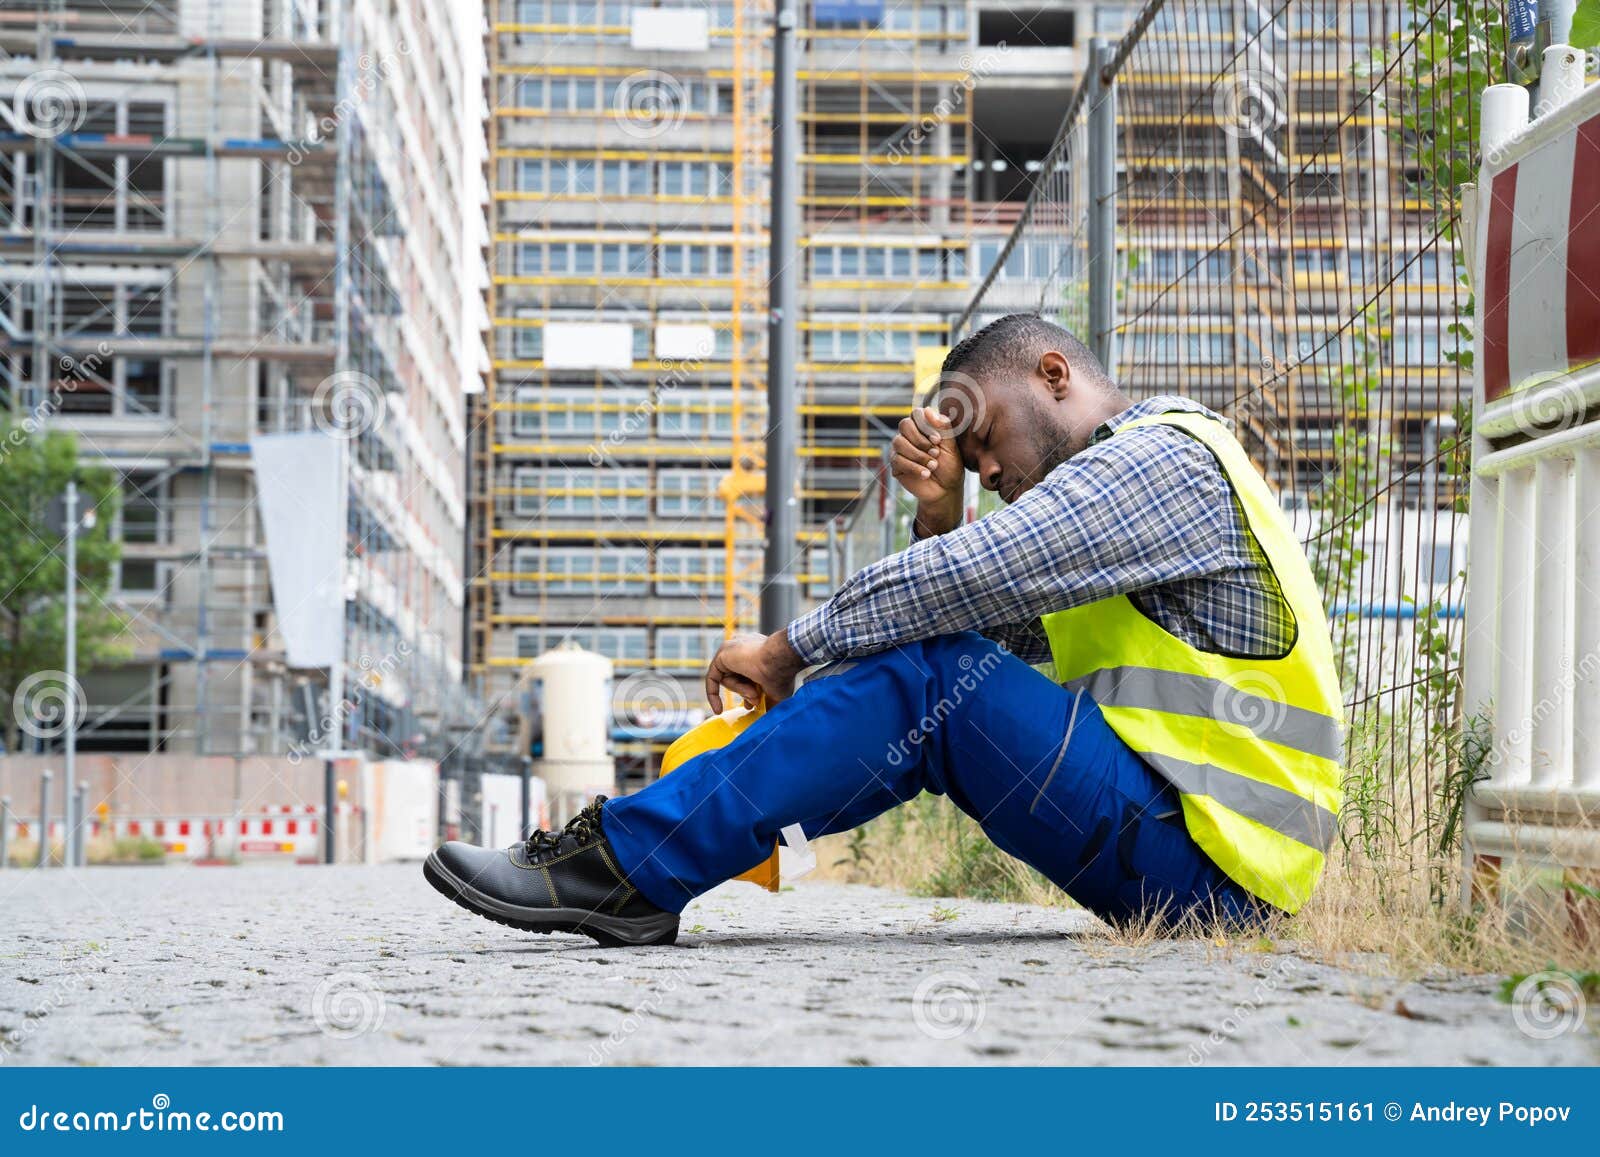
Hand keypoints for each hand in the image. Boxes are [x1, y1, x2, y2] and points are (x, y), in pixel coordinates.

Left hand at [704, 631, 805, 713]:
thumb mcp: (776, 692)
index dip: (748, 692)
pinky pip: (712, 679)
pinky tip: (718, 710)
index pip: (747, 675)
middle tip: (756, 701)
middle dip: (745, 693)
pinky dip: (713, 694)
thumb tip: (768, 717)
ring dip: (741, 691)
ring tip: (754, 692)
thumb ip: (769, 702)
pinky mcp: (722, 655)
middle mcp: (745, 649)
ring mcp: (733, 650)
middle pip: (737, 679)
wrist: (780, 660)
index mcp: (758, 653)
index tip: (753, 705)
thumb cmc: (782, 674)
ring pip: (728, 680)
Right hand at [891, 405, 963, 534]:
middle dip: (921, 440)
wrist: (946, 490)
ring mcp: (900, 450)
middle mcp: (909, 436)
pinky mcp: (896, 465)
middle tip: (935, 453)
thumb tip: (927, 410)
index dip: (925, 425)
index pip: (915, 414)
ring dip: (919, 455)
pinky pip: (897, 460)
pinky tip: (926, 474)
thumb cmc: (950, 466)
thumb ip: (942, 426)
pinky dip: (914, 467)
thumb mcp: (951, 445)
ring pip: (899, 442)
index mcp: (923, 427)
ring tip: (933, 466)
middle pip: (904, 425)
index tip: (938, 440)